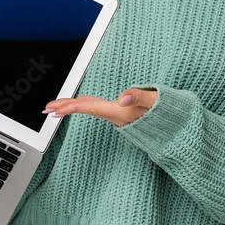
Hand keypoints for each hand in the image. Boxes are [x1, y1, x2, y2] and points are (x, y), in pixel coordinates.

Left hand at [41, 87, 157, 126]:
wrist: (179, 128)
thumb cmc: (168, 113)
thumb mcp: (155, 101)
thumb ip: (139, 97)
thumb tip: (123, 97)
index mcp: (120, 113)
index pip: (90, 108)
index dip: (71, 107)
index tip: (53, 109)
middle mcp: (117, 116)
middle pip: (86, 110)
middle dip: (65, 109)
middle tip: (46, 109)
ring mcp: (119, 116)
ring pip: (91, 109)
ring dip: (74, 107)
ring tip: (57, 106)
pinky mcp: (122, 113)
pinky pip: (100, 108)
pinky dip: (87, 104)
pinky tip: (83, 100)